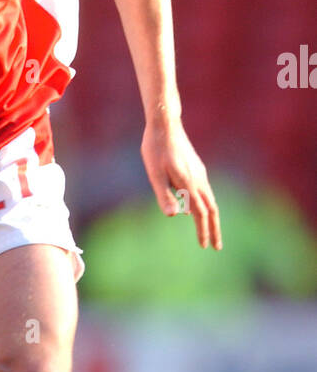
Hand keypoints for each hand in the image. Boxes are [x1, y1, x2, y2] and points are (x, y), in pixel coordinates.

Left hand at [141, 120, 221, 249]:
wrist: (164, 124)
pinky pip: (205, 191)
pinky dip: (206, 204)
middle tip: (217, 247)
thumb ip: (164, 195)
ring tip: (210, 230)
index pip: (200, 213)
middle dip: (214, 229)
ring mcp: (199, 173)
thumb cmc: (155, 149)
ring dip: (211, 217)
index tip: (205, 246)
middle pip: (212, 209)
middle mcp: (198, 180)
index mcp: (189, 184)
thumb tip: (173, 216)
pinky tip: (198, 207)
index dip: (203, 231)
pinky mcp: (197, 168)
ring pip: (210, 200)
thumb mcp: (154, 174)